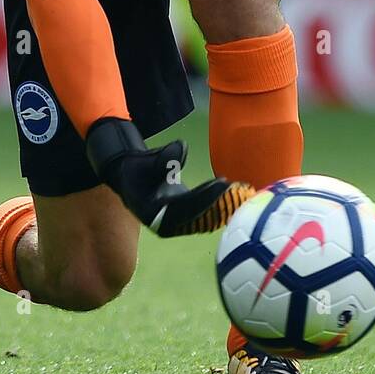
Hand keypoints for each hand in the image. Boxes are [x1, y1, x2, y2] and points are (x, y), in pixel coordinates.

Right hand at [85, 116, 252, 236]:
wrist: (131, 175)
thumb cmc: (137, 167)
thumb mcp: (145, 160)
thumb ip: (163, 157)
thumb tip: (180, 149)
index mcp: (152, 213)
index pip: (184, 208)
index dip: (205, 197)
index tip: (222, 185)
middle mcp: (164, 224)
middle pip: (197, 217)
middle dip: (219, 204)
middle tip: (239, 190)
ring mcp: (175, 224)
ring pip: (204, 220)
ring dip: (224, 208)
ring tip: (243, 192)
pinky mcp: (185, 220)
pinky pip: (205, 217)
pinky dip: (221, 207)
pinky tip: (238, 196)